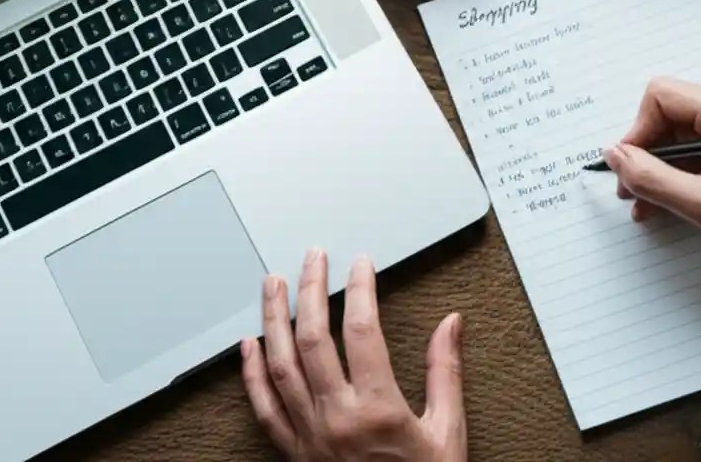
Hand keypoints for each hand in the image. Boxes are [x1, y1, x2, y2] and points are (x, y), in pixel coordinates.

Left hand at [240, 251, 465, 461]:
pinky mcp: (293, 453)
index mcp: (378, 409)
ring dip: (273, 320)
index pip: (362, 331)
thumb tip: (451, 323)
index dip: (359, 289)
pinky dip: (251, 373)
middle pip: (313, 338)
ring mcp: (309, 435)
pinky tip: (249, 344)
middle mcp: (337, 418)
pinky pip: (263, 407)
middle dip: (310, 290)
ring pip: (280, 365)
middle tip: (312, 258)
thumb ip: (446, 372)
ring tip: (273, 284)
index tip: (360, 264)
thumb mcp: (449, 433)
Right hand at [604, 78, 700, 270]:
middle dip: (647, 155)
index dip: (636, 132)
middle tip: (631, 191)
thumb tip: (614, 156)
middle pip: (670, 115)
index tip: (626, 168)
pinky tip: (671, 197)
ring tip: (648, 203)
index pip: (661, 98)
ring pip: (683, 131)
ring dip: (663, 166)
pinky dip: (684, 167)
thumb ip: (651, 178)